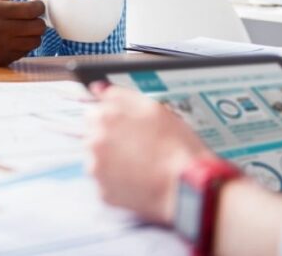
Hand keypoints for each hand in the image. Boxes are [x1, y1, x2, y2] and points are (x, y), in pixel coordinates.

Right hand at [0, 0, 46, 65]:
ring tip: (22, 29)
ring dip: (32, 34)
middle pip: (38, 26)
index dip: (38, 6)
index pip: (32, 9)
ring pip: (35, 41)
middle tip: (30, 18)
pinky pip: (26, 52)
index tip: (35, 5)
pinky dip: (23, 45)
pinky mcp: (1, 59)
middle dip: (37, 20)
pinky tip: (13, 39)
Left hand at [86, 84, 211, 224]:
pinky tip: (139, 180)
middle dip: (110, 141)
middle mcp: (93, 142)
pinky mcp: (103, 192)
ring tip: (141, 166)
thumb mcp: (153, 109)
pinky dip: (118, 183)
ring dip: (112, 162)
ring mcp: (96, 169)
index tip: (127, 130)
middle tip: (138, 149)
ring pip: (98, 161)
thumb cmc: (176, 146)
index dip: (113, 121)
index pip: (94, 114)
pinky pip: (107, 184)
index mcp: (103, 118)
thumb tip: (97, 89)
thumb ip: (119, 95)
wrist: (188, 186)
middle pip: (93, 137)